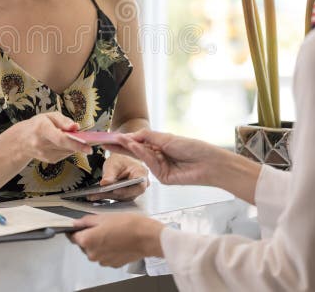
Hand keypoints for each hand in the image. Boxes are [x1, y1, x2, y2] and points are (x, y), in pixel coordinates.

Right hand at [15, 112, 92, 163]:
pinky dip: (69, 149)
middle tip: (91, 141)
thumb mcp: (49, 116)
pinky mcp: (50, 160)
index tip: (89, 147)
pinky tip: (66, 143)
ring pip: (68, 151)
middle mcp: (42, 144)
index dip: (76, 144)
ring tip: (77, 139)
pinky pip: (65, 155)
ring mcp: (45, 154)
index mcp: (42, 129)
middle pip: (66, 146)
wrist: (21, 141)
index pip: (61, 139)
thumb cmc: (37, 125)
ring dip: (75, 146)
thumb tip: (76, 127)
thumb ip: (64, 120)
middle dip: (81, 144)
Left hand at [69, 213, 164, 267]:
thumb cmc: (127, 225)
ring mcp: (103, 260)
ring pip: (95, 250)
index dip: (75, 230)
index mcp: (87, 240)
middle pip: (84, 244)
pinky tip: (117, 240)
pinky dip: (108, 249)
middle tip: (101, 226)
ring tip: (112, 233)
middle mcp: (92, 254)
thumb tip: (77, 223)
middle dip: (89, 236)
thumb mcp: (103, 217)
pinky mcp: (112, 264)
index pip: (72, 236)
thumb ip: (86, 221)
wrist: (145, 237)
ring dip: (99, 243)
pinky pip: (105, 256)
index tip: (78, 226)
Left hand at [89, 153, 147, 200]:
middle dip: (112, 194)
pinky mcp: (125, 195)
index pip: (139, 186)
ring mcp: (134, 192)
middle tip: (98, 194)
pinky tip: (94, 195)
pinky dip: (106, 196)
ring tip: (92, 195)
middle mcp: (140, 185)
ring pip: (121, 197)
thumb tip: (104, 183)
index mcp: (142, 173)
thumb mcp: (114, 163)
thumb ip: (110, 174)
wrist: (120, 161)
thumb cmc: (121, 159)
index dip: (127, 190)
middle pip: (128, 194)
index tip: (115, 190)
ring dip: (107, 196)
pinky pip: (116, 197)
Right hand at [113, 129, 229, 186]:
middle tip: (105, 142)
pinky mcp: (162, 178)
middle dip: (121, 147)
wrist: (209, 163)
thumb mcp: (167, 138)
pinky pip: (150, 164)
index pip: (139, 143)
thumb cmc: (193, 148)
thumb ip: (148, 137)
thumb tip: (131, 135)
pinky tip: (135, 147)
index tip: (111, 137)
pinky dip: (143, 155)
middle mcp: (159, 157)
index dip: (125, 140)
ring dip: (131, 148)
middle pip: (136, 152)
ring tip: (120, 140)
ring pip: (142, 157)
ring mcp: (160, 169)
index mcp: (160, 146)